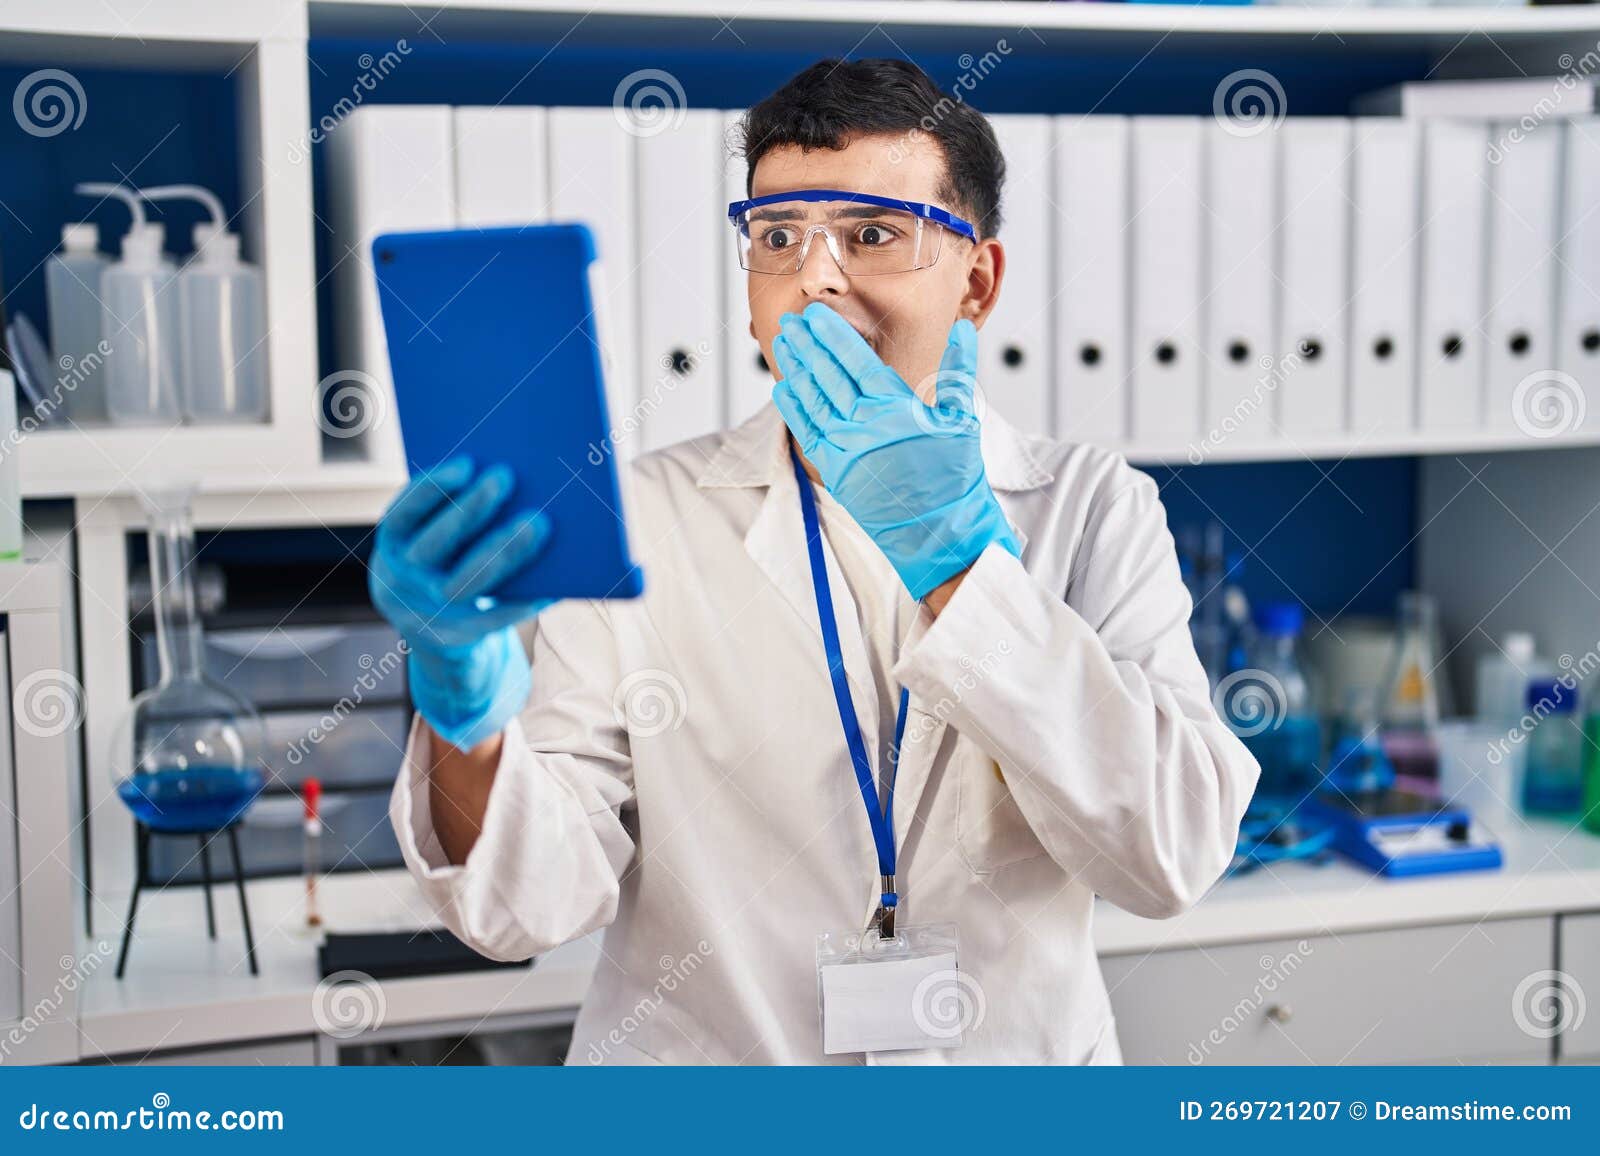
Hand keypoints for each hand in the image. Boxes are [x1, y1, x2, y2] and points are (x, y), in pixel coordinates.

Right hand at [368, 456, 552, 749]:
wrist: (428, 629)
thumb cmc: (442, 560)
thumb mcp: (429, 536)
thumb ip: (451, 512)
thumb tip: (504, 478)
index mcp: (392, 544)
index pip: (405, 512)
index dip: (433, 488)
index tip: (467, 462)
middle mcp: (402, 578)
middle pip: (438, 543)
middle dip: (471, 509)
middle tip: (506, 477)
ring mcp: (428, 611)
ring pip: (468, 580)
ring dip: (504, 550)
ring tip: (539, 522)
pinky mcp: (458, 637)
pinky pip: (495, 618)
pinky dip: (525, 599)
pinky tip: (553, 581)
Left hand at [770, 302, 1018, 599]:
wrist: (941, 532)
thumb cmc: (955, 479)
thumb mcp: (963, 419)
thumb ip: (959, 370)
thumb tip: (964, 330)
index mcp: (894, 407)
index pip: (854, 359)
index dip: (831, 334)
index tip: (815, 315)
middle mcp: (864, 425)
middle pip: (827, 374)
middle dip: (806, 344)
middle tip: (789, 321)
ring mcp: (846, 449)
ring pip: (812, 399)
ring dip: (796, 368)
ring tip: (783, 344)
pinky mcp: (836, 471)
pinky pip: (807, 432)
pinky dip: (794, 408)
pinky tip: (784, 387)